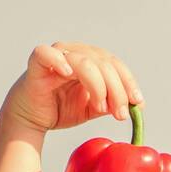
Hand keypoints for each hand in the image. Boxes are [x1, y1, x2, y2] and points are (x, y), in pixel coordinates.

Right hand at [1, 42, 143, 134]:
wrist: (32, 118)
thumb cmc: (61, 108)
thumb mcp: (93, 108)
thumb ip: (111, 103)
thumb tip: (136, 104)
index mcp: (91, 60)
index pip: (115, 64)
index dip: (128, 82)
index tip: (138, 102)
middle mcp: (75, 53)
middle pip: (104, 63)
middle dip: (117, 90)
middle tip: (121, 114)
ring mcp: (56, 56)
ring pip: (84, 62)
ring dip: (98, 85)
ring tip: (100, 107)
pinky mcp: (37, 63)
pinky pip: (46, 54)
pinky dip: (58, 60)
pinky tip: (67, 73)